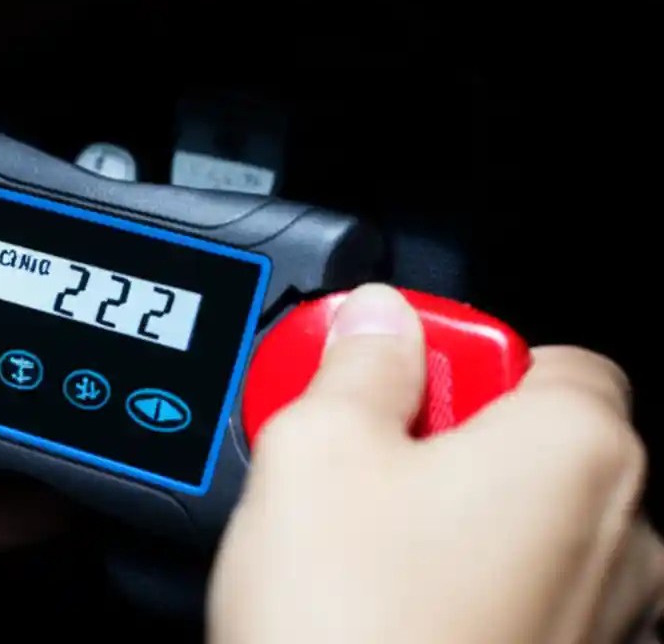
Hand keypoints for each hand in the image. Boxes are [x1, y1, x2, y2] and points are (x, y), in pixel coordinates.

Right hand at [209, 284, 662, 643]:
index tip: (390, 387)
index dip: (458, 360)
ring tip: (362, 550)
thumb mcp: (313, 451)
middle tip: (360, 468)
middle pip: (541, 447)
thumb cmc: (349, 625)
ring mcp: (609, 625)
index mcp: (575, 450)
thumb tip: (374, 322)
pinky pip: (532, 604)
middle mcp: (622, 538)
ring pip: (534, 532)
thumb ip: (357, 363)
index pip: (548, 356)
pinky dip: (476, 594)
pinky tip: (395, 612)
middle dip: (453, 444)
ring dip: (462, 523)